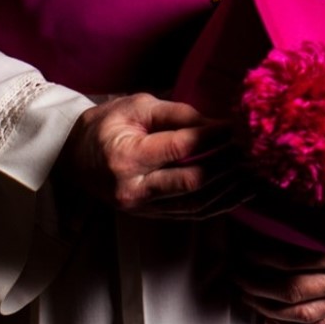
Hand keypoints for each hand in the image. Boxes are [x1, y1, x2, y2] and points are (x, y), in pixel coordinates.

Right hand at [58, 93, 251, 218]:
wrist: (72, 158)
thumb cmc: (106, 125)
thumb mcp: (137, 107)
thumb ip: (178, 114)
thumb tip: (218, 123)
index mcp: (127, 155)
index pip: (181, 148)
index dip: (213, 137)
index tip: (236, 126)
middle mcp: (134, 188)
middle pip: (192, 181)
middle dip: (227, 164)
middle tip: (250, 149)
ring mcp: (142, 208)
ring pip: (196, 203)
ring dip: (229, 189)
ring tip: (253, 172)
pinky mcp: (150, 216)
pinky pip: (191, 214)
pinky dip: (220, 204)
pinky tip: (241, 192)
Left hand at [231, 170, 324, 323]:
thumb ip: (315, 206)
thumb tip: (270, 202)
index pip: (288, 261)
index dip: (258, 256)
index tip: (242, 246)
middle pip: (288, 292)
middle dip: (254, 284)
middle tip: (236, 271)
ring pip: (299, 314)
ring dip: (265, 306)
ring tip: (246, 292)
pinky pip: (318, 323)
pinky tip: (271, 316)